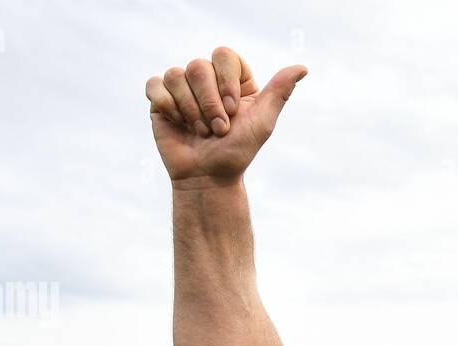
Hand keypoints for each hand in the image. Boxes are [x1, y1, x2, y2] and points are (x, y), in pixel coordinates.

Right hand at [145, 46, 306, 185]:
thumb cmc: (237, 153)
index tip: (234, 111)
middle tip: (218, 129)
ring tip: (200, 132)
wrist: (208, 177)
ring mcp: (182, 89)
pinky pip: (155, 85)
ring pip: (176, 75)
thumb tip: (302, 67)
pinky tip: (178, 123)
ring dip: (190, 110)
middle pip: (199, 66)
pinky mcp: (160, 101)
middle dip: (209, 103)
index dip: (226, 82)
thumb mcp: (262, 122)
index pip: (224, 55)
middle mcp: (206, 80)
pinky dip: (167, 106)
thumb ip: (279, 92)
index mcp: (232, 80)